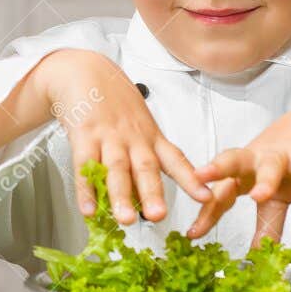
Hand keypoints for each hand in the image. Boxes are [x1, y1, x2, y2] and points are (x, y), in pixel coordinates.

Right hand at [33, 50, 210, 224]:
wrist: (84, 71)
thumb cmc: (113, 102)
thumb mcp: (139, 124)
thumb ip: (146, 157)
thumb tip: (150, 196)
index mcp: (150, 137)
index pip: (175, 159)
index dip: (191, 179)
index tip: (206, 197)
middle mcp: (133, 138)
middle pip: (145, 167)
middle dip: (153, 193)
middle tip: (159, 216)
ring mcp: (108, 136)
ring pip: (116, 168)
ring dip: (120, 195)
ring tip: (125, 220)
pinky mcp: (84, 134)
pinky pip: (84, 165)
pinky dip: (86, 189)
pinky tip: (88, 209)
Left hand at [190, 103, 290, 244]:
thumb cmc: (281, 165)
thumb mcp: (272, 198)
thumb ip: (265, 227)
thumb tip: (258, 260)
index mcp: (240, 173)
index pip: (220, 195)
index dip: (206, 214)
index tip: (192, 234)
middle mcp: (255, 161)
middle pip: (231, 161)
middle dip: (215, 168)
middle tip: (200, 176)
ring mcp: (280, 157)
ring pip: (270, 166)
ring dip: (265, 180)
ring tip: (259, 196)